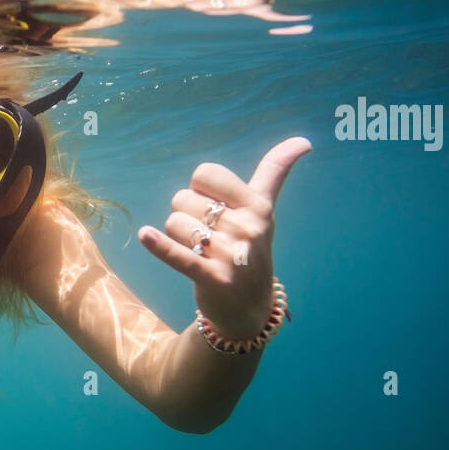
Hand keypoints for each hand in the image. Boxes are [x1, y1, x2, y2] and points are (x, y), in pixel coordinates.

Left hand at [138, 137, 310, 339]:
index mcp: (257, 205)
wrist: (248, 309)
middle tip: (207, 237)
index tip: (212, 206)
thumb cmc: (250, 251)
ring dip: (177, 237)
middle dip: (186, 216)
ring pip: (175, 223)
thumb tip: (303, 140)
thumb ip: (275, 172)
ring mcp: (232, 253)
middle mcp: (248, 227)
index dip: (198, 189)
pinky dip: (159, 246)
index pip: (206, 174)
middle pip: (184, 198)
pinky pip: (178, 254)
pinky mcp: (213, 277)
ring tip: (200, 252)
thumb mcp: (263, 212)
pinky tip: (146, 236)